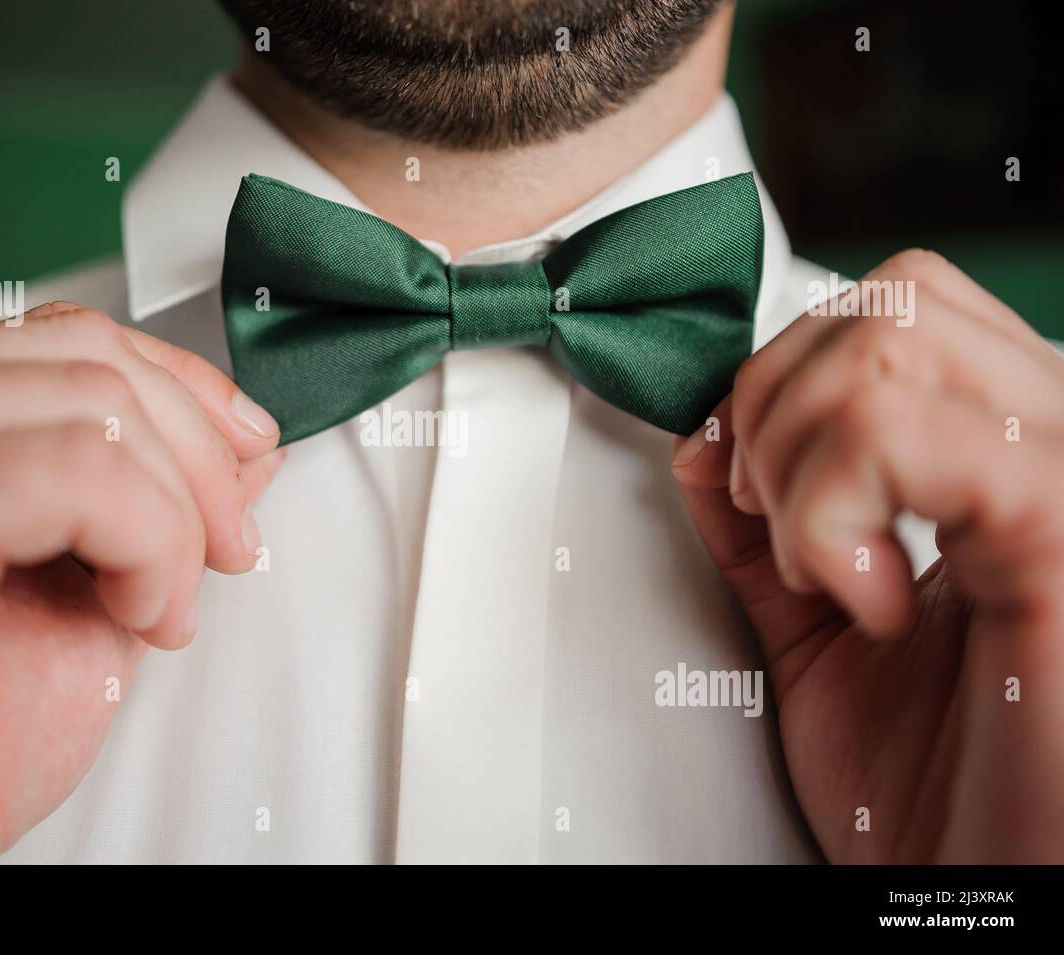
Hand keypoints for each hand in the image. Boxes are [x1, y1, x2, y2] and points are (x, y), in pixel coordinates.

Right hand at [0, 302, 283, 861]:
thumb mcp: (77, 598)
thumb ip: (151, 506)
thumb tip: (244, 443)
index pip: (57, 339)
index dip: (180, 393)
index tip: (243, 463)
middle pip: (82, 358)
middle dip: (198, 460)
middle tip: (225, 555)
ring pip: (91, 402)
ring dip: (174, 516)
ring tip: (158, 610)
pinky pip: (75, 469)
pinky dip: (148, 542)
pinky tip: (133, 616)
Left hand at [672, 250, 1063, 862]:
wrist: (997, 893)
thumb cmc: (948, 797)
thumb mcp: (823, 641)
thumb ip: (772, 530)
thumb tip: (698, 442)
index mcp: (1013, 461)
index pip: (898, 306)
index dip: (783, 379)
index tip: (753, 494)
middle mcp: (1058, 445)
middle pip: (890, 294)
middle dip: (775, 408)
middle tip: (787, 531)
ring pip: (888, 330)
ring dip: (799, 463)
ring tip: (835, 576)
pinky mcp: (1062, 521)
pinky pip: (900, 424)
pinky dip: (831, 511)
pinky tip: (873, 605)